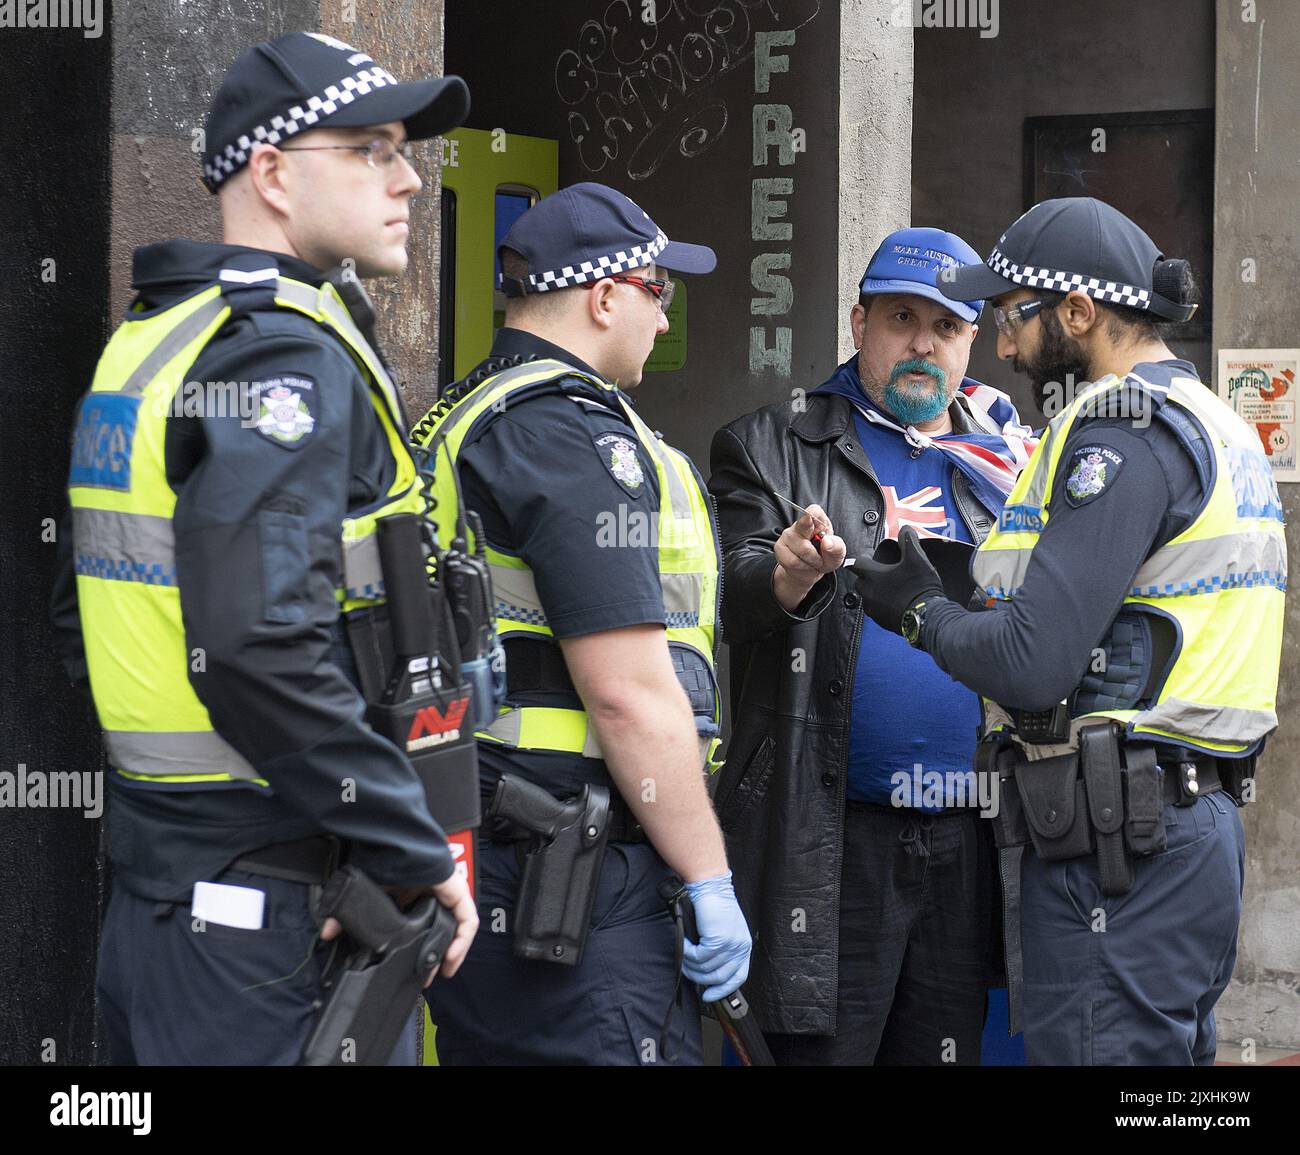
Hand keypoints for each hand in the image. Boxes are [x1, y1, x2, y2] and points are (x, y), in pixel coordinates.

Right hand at [319, 870, 479, 986]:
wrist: (398, 846)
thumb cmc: (383, 861)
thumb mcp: (365, 894)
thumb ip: (347, 915)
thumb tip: (327, 932)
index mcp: (410, 896)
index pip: (418, 927)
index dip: (415, 950)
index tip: (408, 971)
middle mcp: (431, 896)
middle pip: (439, 931)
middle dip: (434, 956)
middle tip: (424, 978)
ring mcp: (447, 894)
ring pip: (455, 928)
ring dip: (450, 952)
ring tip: (439, 972)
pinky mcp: (458, 893)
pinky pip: (467, 921)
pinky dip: (461, 942)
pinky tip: (449, 957)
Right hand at [682, 871, 751, 1002]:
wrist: (710, 885)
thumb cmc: (713, 906)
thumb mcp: (723, 931)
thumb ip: (721, 951)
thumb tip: (707, 973)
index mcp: (744, 946)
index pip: (738, 977)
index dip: (722, 990)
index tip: (709, 996)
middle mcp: (740, 947)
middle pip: (720, 977)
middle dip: (700, 978)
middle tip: (688, 970)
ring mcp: (730, 945)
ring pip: (706, 968)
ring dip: (691, 964)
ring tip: (684, 953)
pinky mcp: (717, 940)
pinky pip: (698, 957)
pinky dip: (688, 953)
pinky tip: (685, 943)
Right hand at [773, 503, 846, 610]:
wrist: (810, 570)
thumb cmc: (825, 556)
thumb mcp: (837, 553)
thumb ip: (837, 546)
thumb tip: (827, 542)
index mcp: (817, 519)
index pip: (813, 511)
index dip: (814, 518)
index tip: (819, 528)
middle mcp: (800, 523)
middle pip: (803, 525)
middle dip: (813, 537)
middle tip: (821, 551)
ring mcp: (788, 535)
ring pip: (803, 550)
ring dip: (813, 561)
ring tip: (815, 561)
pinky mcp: (779, 547)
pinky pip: (793, 561)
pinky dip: (803, 567)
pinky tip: (804, 564)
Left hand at [848, 525, 945, 634]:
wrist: (928, 617)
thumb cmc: (920, 587)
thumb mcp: (917, 558)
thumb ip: (908, 540)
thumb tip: (905, 529)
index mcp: (873, 576)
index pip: (857, 562)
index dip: (865, 557)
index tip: (872, 556)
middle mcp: (869, 593)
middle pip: (860, 581)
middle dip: (867, 575)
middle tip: (880, 572)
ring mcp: (874, 609)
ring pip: (867, 597)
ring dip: (874, 590)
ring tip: (889, 587)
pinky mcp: (882, 621)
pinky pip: (876, 611)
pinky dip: (882, 604)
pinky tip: (895, 601)